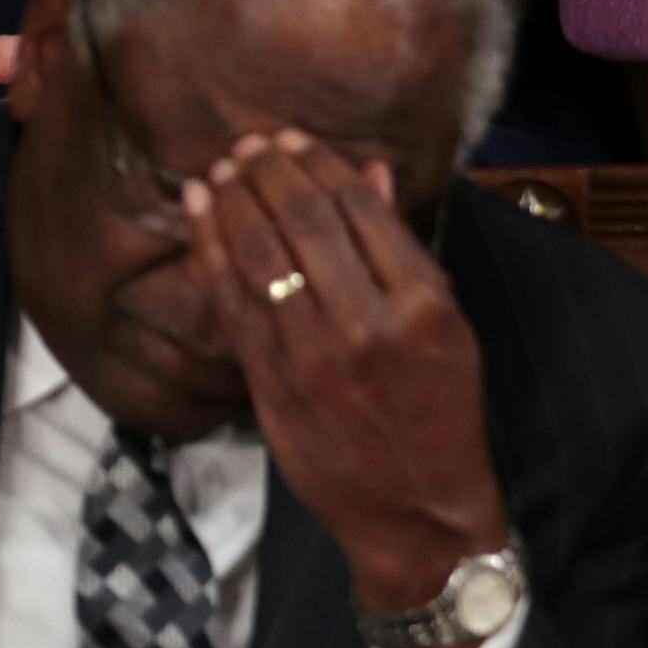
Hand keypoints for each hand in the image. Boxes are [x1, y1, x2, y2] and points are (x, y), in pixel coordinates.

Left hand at [183, 129, 510, 623]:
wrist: (416, 507)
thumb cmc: (440, 412)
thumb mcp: (447, 327)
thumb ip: (404, 251)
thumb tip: (371, 173)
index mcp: (422, 302)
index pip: (361, 208)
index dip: (319, 163)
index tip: (295, 139)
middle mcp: (366, 321)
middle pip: (306, 219)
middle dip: (271, 171)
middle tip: (250, 144)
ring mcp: (312, 352)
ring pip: (261, 251)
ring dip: (235, 199)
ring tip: (223, 168)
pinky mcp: (271, 380)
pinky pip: (232, 298)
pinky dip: (210, 248)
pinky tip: (201, 212)